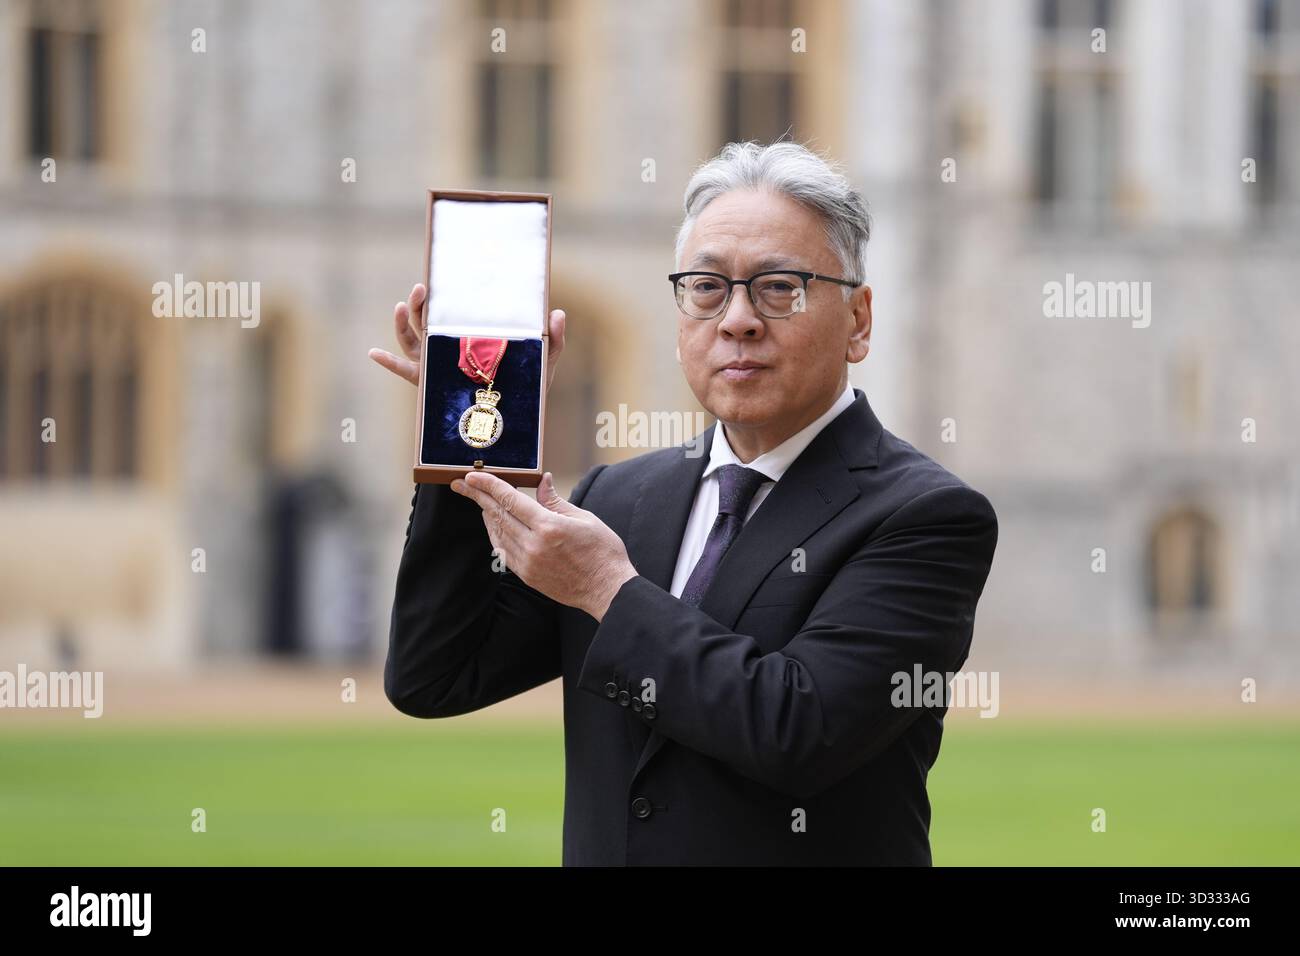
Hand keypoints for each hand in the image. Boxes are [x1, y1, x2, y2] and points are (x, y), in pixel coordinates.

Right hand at [369, 282, 567, 389]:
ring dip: (403, 323)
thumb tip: (556, 313)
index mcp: (471, 338)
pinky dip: (387, 362)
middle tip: (422, 288)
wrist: (519, 419)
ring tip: (401, 306)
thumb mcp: (545, 360)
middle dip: (420, 304)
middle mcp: (449, 350)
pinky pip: (405, 373)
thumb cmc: (528, 387)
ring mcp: (437, 366)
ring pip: (412, 340)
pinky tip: (373, 352)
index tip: (436, 277)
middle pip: (427, 321)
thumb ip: (554, 338)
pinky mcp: (431, 385)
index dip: (442, 295)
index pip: (453, 312)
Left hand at [451, 470, 637, 620]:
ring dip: (486, 515)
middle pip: (497, 515)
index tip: (473, 476)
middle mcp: (533, 545)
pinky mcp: (527, 575)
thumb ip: (556, 501)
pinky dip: (495, 534)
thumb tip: (543, 482)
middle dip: (478, 496)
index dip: (489, 485)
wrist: (607, 590)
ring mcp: (528, 563)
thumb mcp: (584, 518)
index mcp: (548, 527)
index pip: (510, 500)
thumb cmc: (602, 552)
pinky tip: (494, 525)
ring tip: (479, 500)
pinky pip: (503, 551)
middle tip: (461, 483)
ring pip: (498, 533)